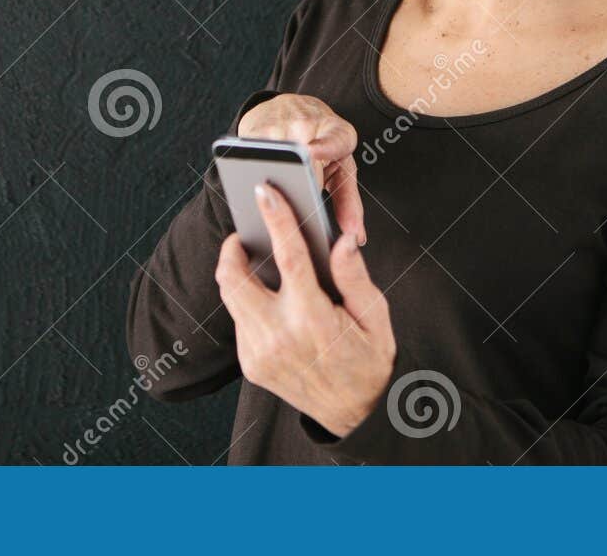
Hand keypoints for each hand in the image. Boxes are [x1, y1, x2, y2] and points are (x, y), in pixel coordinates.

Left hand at [215, 179, 394, 437]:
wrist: (354, 415)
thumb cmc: (369, 359)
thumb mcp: (375, 317)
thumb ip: (354, 276)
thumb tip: (341, 239)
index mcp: (313, 318)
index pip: (288, 257)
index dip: (276, 219)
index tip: (265, 191)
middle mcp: (279, 336)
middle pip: (234, 277)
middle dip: (232, 248)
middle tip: (244, 233)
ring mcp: (260, 353)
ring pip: (230, 298)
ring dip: (236, 273)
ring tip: (252, 259)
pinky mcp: (251, 365)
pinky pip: (239, 321)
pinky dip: (247, 301)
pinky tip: (266, 296)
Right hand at [238, 93, 366, 245]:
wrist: (292, 105)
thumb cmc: (321, 142)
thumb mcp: (342, 166)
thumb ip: (349, 202)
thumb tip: (356, 238)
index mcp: (339, 133)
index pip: (333, 141)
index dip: (322, 147)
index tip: (309, 152)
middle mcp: (309, 123)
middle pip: (299, 164)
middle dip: (298, 189)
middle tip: (297, 210)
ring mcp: (280, 124)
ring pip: (273, 161)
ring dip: (275, 182)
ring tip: (277, 197)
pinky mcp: (255, 129)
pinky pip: (253, 157)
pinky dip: (254, 173)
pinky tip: (257, 182)